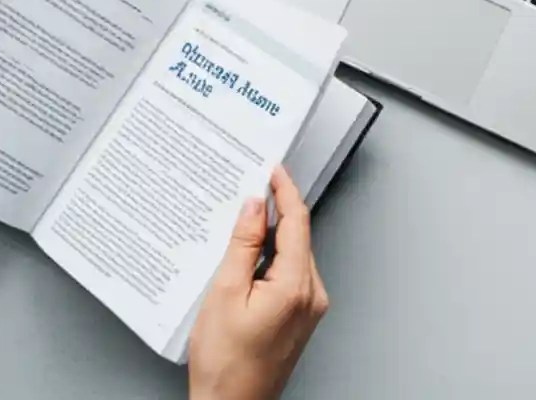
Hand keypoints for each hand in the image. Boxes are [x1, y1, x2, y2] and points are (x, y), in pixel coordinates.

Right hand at [189, 166, 328, 399]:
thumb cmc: (226, 365)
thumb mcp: (224, 293)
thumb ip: (242, 244)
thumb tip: (254, 207)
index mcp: (296, 286)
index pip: (298, 223)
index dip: (285, 191)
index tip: (274, 171)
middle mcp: (311, 295)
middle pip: (297, 237)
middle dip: (275, 212)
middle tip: (249, 190)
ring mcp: (309, 307)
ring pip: (293, 255)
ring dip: (271, 237)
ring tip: (240, 226)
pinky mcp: (301, 316)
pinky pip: (290, 274)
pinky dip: (271, 260)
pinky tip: (247, 259)